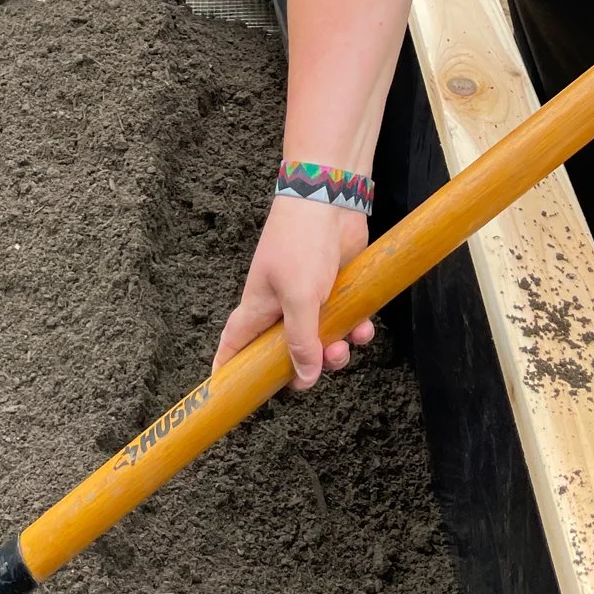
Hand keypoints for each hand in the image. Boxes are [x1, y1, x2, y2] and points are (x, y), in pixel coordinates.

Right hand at [212, 197, 372, 390]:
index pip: (233, 346)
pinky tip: (365, 327)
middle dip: (304, 367)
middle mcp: (280, 305)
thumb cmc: (301, 244)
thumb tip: (304, 378)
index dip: (228, 371)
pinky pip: (344, 321)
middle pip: (285, 352)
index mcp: (257, 307)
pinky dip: (355, 329)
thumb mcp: (298, 298)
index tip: (228, 395)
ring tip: (348, 345)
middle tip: (321, 367)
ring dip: (336, 350)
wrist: (330, 198)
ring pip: (320, 340)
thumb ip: (301, 341)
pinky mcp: (336, 287)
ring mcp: (310, 296)